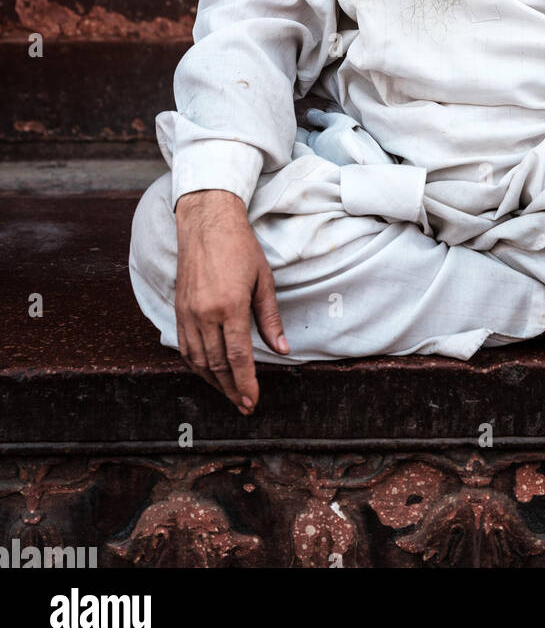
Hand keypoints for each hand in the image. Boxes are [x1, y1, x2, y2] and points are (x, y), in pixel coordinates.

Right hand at [174, 189, 289, 413]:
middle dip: (232, 389)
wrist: (206, 222)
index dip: (246, 382)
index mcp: (229, 306)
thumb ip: (270, 318)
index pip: (238, 356)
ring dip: (214, 382)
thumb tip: (282, 349)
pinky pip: (185, 347)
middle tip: (244, 405)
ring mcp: (187, 313)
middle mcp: (204, 314)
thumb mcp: (264, 280)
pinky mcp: (178, 309)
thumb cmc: (240, 247)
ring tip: (229, 394)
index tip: (252, 401)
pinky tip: (208, 373)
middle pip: (217, 364)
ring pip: (198, 360)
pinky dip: (196, 365)